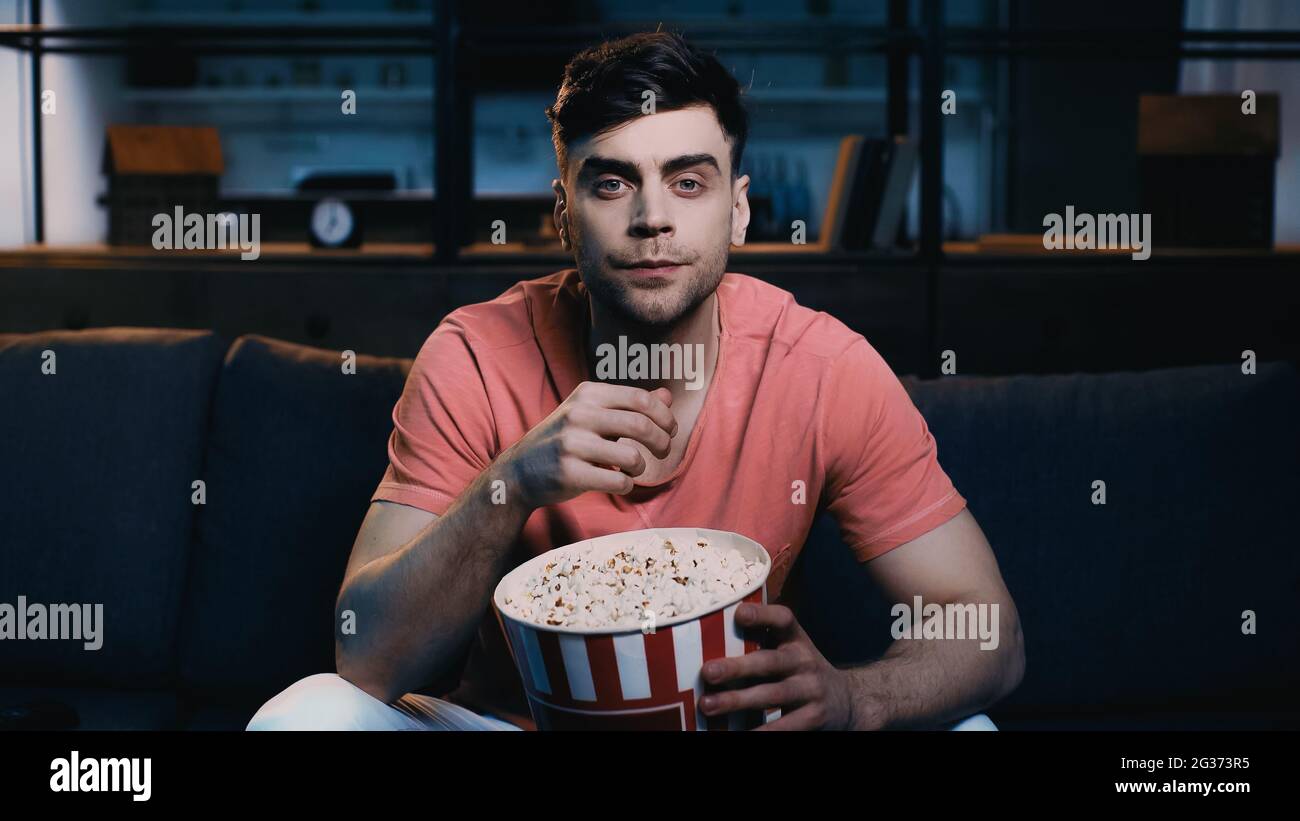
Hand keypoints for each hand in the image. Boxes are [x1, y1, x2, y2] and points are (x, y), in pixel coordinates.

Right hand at [498, 381, 676, 509]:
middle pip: (640, 424)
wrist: (519, 471)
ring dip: (641, 467)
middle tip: (663, 451)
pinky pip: (618, 481)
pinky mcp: (570, 473)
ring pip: (632, 456)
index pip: (640, 399)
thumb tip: (667, 395)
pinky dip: (626, 485)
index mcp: (588, 394)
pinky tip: (618, 482)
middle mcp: (579, 414)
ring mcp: (572, 444)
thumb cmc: (565, 441)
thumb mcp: (592, 414)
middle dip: (661, 441)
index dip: (664, 416)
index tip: (671, 429)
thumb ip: (630, 405)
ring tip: (632, 469)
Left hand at [698, 603, 855, 730]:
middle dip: (737, 667)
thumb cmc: (800, 672)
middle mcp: (805, 661)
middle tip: (707, 672)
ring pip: (772, 695)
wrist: (847, 703)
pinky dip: (761, 730)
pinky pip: (784, 725)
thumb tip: (708, 639)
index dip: (763, 614)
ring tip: (708, 705)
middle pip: (770, 662)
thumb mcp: (790, 651)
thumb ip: (761, 644)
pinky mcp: (814, 717)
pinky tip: (735, 732)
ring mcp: (811, 690)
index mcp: (796, 639)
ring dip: (738, 700)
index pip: (783, 619)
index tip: (738, 614)